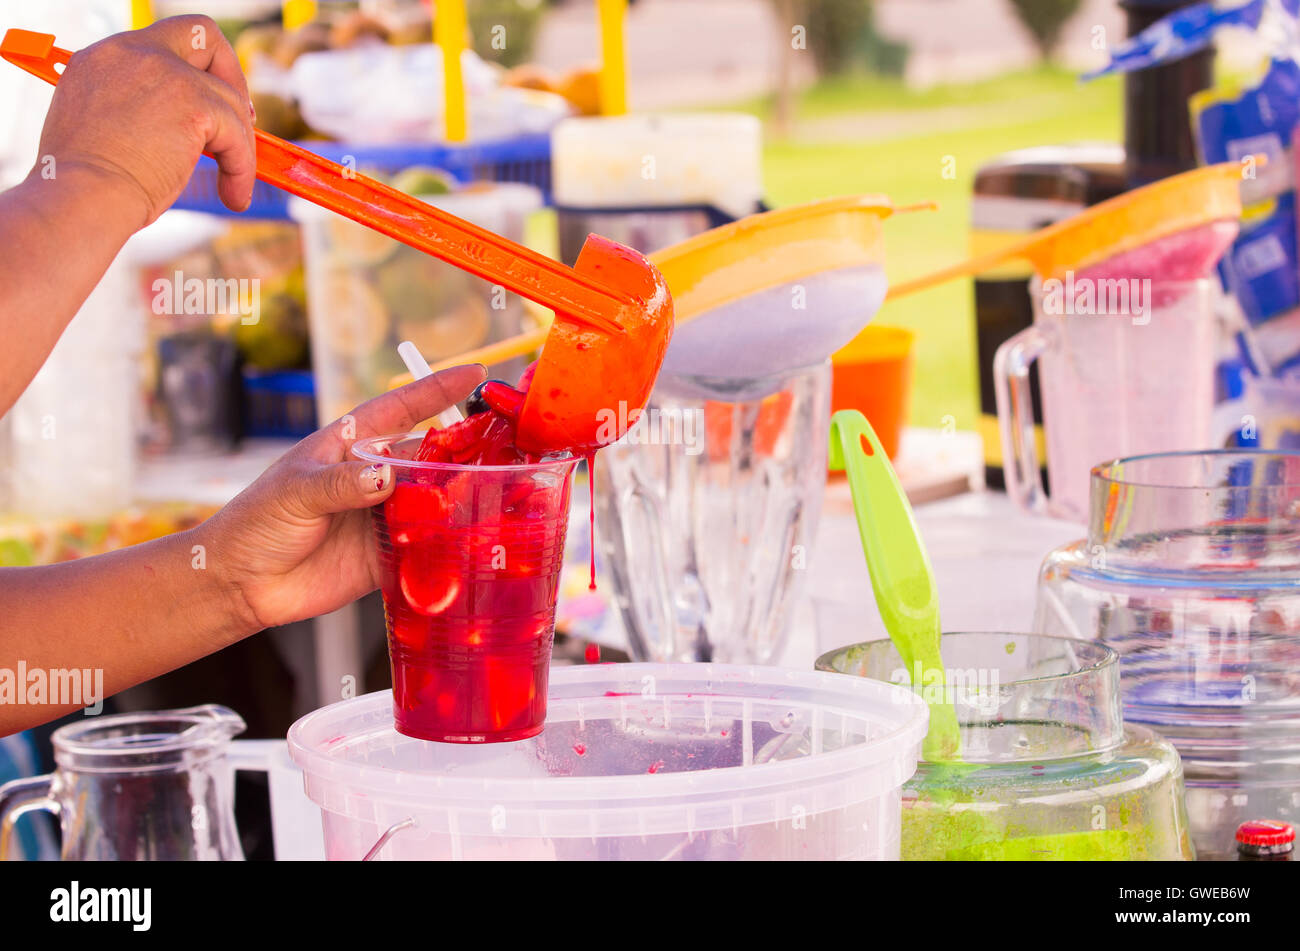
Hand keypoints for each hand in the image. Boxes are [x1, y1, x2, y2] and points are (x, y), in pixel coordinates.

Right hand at [34, 15, 256, 223]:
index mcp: (106, 57)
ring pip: (230, 99)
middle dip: (231, 75)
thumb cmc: (84, 183)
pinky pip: (239, 135)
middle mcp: (133, 53)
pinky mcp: (194, 105)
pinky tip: (234, 194)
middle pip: (203, 34)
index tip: (207, 102)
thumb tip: (172, 127)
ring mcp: (165, 73)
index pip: (164, 41)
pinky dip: (242, 168)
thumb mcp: (98, 126)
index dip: (195, 67)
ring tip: (233, 184)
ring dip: (240, 145)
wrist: (80, 198)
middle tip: (241, 122)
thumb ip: (133, 109)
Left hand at [200, 364, 485, 632]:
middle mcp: (375, 477)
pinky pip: (427, 547)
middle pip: (431, 456)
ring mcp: (384, 515)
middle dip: (468, 448)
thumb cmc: (256, 522)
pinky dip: (450, 545)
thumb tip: (386, 477)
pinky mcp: (388, 555)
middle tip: (507, 447)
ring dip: (465, 498)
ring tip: (503, 493)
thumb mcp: (295, 492)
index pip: (402, 408)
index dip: (438, 390)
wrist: (240, 584)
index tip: (475, 371)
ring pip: (436, 501)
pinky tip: (474, 542)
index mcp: (353, 446)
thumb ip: (341, 483)